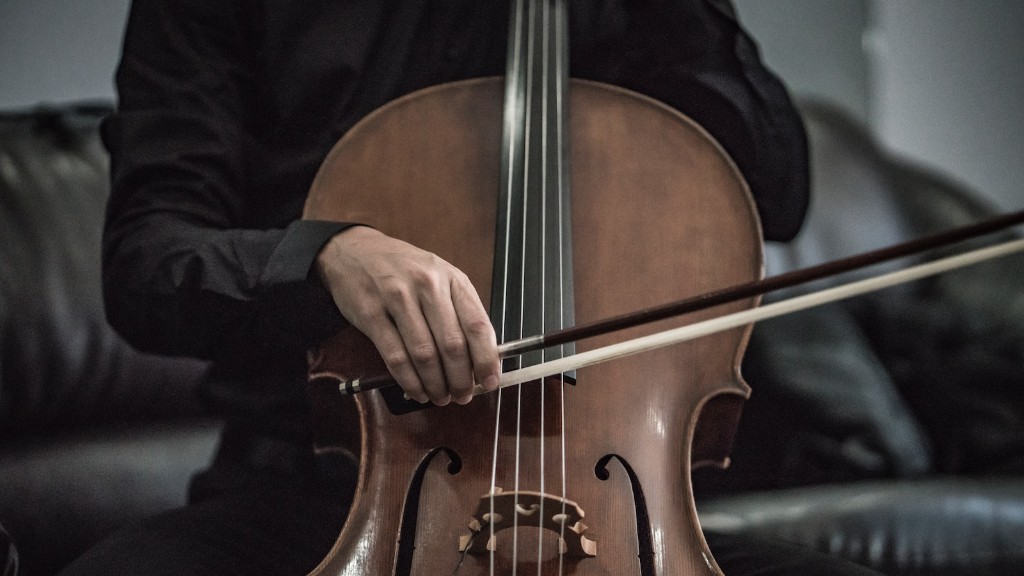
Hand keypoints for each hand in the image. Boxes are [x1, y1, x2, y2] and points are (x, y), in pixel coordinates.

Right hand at [315, 226, 500, 404]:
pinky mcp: (371, 314)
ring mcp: (397, 298)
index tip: (490, 381)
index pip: (477, 325)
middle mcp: (427, 285)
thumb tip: (482, 357)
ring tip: (440, 396)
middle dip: (461, 379)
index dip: (486, 359)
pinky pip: (396, 357)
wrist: (355, 251)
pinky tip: (417, 391)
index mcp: (452, 278)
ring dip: (435, 384)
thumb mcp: (441, 278)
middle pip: (452, 345)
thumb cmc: (405, 270)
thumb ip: (461, 312)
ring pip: (424, 355)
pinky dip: (410, 381)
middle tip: (463, 396)